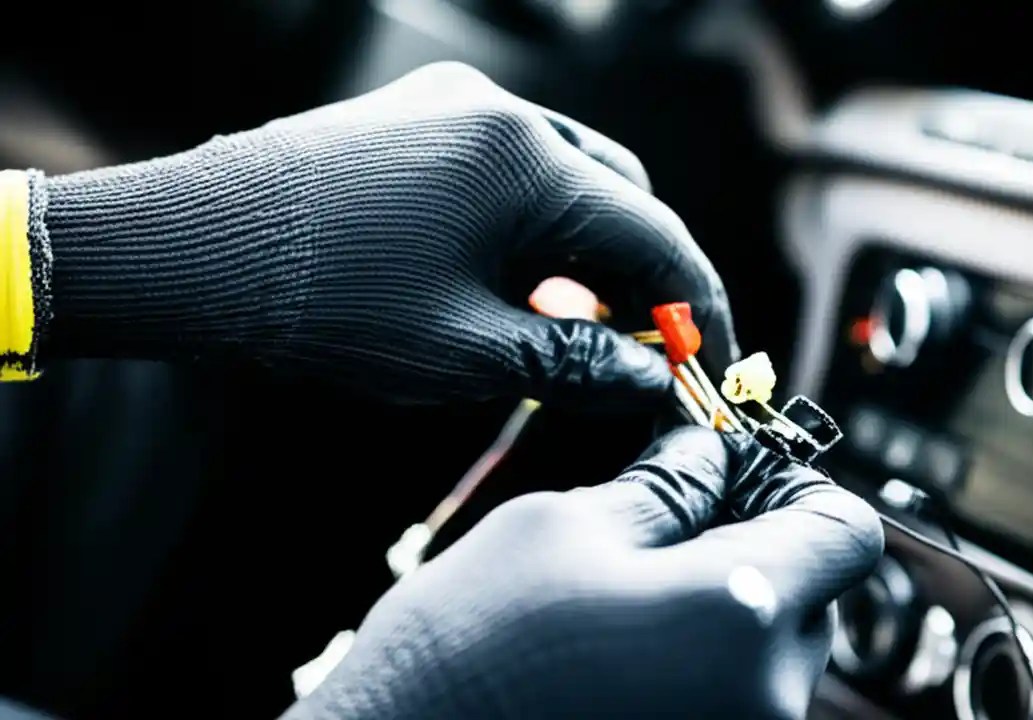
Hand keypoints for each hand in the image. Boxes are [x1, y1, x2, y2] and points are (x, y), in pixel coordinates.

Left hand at [40, 62, 736, 404]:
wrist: (184, 252)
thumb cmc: (318, 305)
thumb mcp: (465, 353)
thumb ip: (578, 365)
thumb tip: (654, 383)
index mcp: (527, 159)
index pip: (656, 237)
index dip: (697, 313)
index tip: (712, 370)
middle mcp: (503, 111)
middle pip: (622, 201)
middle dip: (648, 282)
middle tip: (652, 358)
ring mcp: (456, 107)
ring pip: (570, 183)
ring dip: (594, 255)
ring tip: (589, 332)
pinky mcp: (419, 121)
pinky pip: (514, 171)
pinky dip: (539, 230)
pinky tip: (524, 285)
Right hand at [283, 427, 883, 719]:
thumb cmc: (466, 650)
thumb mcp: (565, 527)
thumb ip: (669, 483)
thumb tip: (714, 448)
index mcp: (742, 615)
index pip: (849, 530)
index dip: (801, 484)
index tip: (745, 467)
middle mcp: (765, 697)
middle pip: (816, 591)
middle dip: (761, 537)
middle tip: (678, 507)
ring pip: (775, 647)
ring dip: (729, 598)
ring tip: (634, 581)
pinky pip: (736, 693)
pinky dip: (704, 653)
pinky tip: (628, 637)